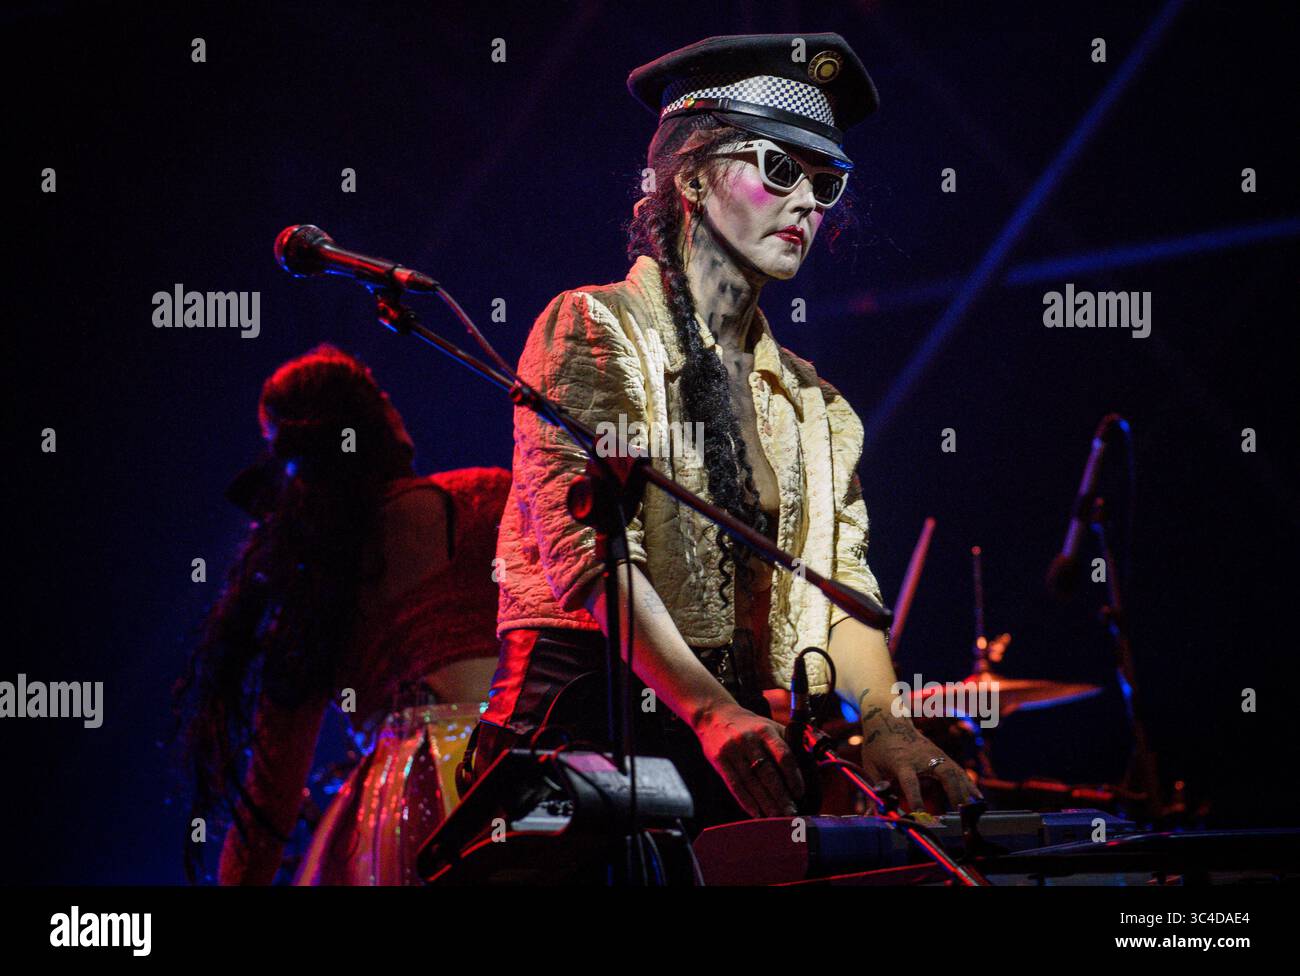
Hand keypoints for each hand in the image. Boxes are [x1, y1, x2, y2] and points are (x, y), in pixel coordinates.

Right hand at [692, 701, 804, 817]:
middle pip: (767, 772)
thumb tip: (812, 763)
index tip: (800, 793)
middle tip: (791, 812)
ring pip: (751, 782)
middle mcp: (749, 740)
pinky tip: (756, 813)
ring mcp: (733, 750)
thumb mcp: (770, 726)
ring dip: (765, 802)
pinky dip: (746, 801)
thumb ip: (789, 742)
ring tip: (776, 816)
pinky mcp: (719, 760)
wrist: (714, 715)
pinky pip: (734, 784)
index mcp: (765, 730)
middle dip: (780, 795)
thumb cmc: (749, 726)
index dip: (793, 776)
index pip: (783, 755)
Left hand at [858, 705, 981, 811]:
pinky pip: (957, 770)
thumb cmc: (878, 747)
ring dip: (965, 790)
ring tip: (974, 809)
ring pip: (954, 771)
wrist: (888, 720)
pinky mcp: (940, 755)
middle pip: (943, 772)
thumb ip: (877, 789)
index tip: (920, 814)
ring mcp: (934, 754)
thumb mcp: (870, 766)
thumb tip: (880, 810)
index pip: (910, 782)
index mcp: (901, 762)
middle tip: (960, 811)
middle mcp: (921, 757)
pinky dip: (968, 784)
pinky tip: (977, 798)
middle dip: (954, 792)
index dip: (915, 798)